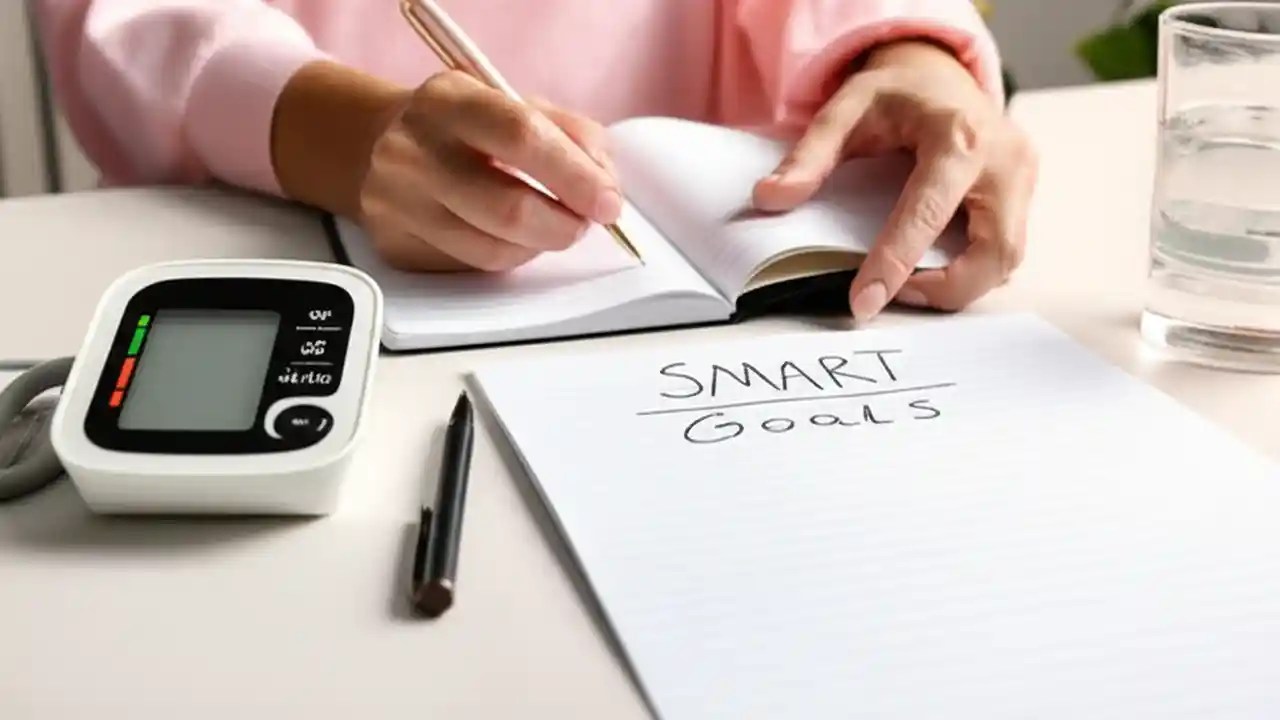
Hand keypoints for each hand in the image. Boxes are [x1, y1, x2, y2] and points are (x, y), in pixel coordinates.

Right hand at [358, 70, 620, 271]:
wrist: (378, 145)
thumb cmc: (465, 128)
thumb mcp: (517, 104)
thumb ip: (573, 136)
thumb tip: (605, 189)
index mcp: (448, 100)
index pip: (521, 136)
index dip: (575, 176)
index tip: (608, 202)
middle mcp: (412, 151)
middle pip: (508, 209)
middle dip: (564, 225)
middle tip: (584, 223)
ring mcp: (396, 203)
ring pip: (494, 251)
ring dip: (538, 245)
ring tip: (547, 225)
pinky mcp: (396, 246)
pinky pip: (472, 267)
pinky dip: (507, 256)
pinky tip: (506, 235)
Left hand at [753, 40, 1037, 322]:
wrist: (938, 72)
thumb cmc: (895, 94)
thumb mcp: (845, 108)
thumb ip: (809, 156)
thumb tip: (770, 198)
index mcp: (958, 135)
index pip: (929, 212)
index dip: (896, 264)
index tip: (862, 303)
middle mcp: (1005, 158)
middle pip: (996, 251)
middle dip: (947, 288)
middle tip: (896, 296)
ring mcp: (1023, 177)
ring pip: (1008, 259)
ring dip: (961, 284)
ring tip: (911, 284)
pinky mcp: (1024, 193)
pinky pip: (1006, 249)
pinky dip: (972, 270)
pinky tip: (935, 268)